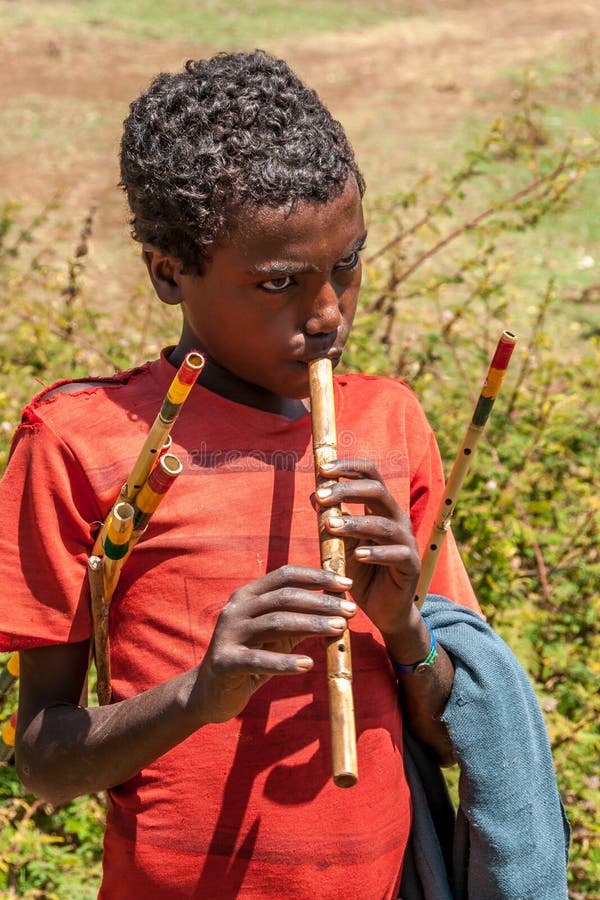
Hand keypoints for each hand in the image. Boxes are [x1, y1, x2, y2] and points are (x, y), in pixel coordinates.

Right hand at [195, 565, 355, 723]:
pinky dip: (285, 662)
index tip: (346, 584)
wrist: (210, 691)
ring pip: (275, 623)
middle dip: (321, 602)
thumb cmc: (250, 656)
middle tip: (350, 611)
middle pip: (284, 598)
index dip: (317, 577)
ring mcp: (229, 634)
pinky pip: (259, 660)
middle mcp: (236, 609)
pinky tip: (307, 665)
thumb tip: (337, 609)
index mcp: (248, 595)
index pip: (285, 575)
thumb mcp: (275, 634)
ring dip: (310, 625)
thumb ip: (298, 618)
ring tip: (338, 630)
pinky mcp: (226, 662)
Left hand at [314, 458, 419, 637]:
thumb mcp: (342, 543)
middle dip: (348, 490)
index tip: (322, 469)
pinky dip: (376, 553)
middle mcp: (396, 519)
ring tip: (332, 526)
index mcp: (381, 508)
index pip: (370, 475)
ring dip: (355, 523)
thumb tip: (314, 494)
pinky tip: (358, 555)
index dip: (348, 468)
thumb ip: (332, 519)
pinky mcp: (410, 565)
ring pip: (384, 523)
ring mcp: (406, 541)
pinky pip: (397, 554)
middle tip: (322, 496)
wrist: (383, 609)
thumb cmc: (362, 572)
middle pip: (378, 491)